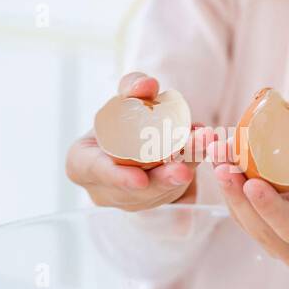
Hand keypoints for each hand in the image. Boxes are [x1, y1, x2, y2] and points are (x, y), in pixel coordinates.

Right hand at [66, 71, 211, 210]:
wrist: (135, 135)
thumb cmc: (122, 116)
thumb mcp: (123, 96)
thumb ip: (132, 86)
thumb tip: (147, 87)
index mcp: (82, 164)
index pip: (96, 172)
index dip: (117, 177)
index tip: (140, 178)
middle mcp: (104, 189)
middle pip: (135, 190)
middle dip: (162, 179)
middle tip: (185, 168)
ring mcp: (130, 200)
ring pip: (159, 192)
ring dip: (185, 171)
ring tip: (203, 147)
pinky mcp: (155, 202)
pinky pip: (175, 190)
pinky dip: (192, 167)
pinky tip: (206, 149)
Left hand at [207, 88, 288, 271]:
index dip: (272, 208)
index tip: (251, 182)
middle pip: (264, 230)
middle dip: (238, 196)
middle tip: (222, 162)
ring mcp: (282, 252)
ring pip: (248, 224)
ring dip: (228, 191)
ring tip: (216, 154)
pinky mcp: (265, 240)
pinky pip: (243, 217)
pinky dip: (230, 190)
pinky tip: (219, 161)